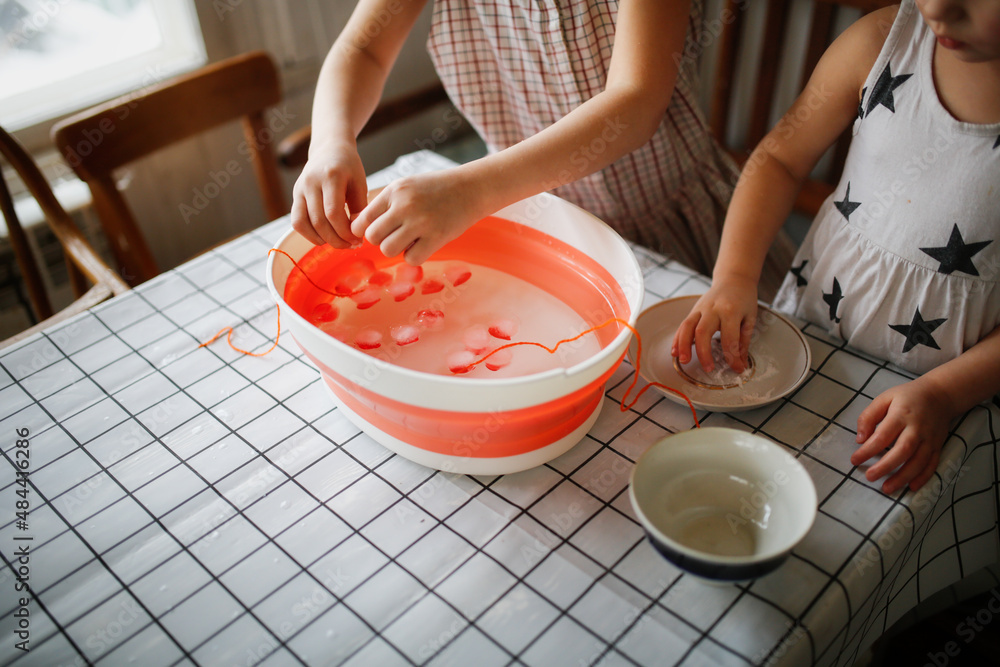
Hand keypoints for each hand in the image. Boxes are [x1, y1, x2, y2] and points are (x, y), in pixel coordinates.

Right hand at [290, 141, 367, 248]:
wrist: (329, 149)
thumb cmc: (348, 167)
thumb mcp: (360, 183)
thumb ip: (360, 207)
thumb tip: (357, 233)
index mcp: (331, 176)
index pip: (333, 212)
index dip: (344, 232)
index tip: (357, 240)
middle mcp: (311, 182)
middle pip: (318, 221)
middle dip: (336, 239)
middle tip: (350, 245)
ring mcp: (300, 188)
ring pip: (303, 223)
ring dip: (321, 239)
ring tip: (338, 243)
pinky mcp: (295, 195)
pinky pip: (296, 220)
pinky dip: (309, 234)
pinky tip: (324, 238)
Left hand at [351, 168, 482, 264]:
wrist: (470, 188)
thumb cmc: (436, 189)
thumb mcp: (407, 186)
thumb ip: (385, 204)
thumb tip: (358, 227)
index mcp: (395, 190)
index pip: (363, 219)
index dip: (365, 230)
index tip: (377, 231)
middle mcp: (405, 205)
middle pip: (373, 237)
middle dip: (381, 240)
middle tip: (395, 235)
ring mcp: (421, 222)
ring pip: (389, 250)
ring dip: (397, 249)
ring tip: (410, 240)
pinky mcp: (436, 237)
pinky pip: (411, 259)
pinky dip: (415, 256)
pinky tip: (423, 245)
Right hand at [671, 279, 757, 372]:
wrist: (734, 279)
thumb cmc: (744, 299)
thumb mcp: (749, 319)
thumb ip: (743, 342)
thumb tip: (740, 364)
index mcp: (730, 311)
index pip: (729, 338)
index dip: (732, 357)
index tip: (737, 369)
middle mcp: (712, 309)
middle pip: (703, 332)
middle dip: (703, 352)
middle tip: (708, 369)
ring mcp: (700, 308)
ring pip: (687, 327)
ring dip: (683, 345)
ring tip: (683, 361)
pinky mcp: (693, 310)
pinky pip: (683, 325)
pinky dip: (678, 339)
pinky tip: (675, 351)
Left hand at [851, 377, 952, 494]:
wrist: (940, 395)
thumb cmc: (907, 397)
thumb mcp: (884, 398)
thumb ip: (869, 417)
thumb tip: (860, 439)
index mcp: (901, 414)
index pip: (882, 436)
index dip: (868, 450)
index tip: (855, 460)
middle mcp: (917, 428)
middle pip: (903, 450)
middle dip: (886, 466)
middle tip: (869, 477)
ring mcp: (930, 439)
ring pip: (918, 461)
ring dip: (903, 477)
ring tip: (887, 488)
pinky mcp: (938, 446)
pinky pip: (932, 464)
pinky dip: (923, 477)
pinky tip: (911, 487)